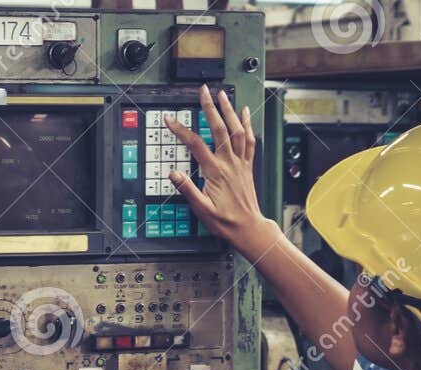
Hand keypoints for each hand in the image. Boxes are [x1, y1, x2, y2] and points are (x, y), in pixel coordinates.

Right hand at [164, 85, 274, 255]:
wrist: (248, 227)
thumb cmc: (224, 221)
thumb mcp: (201, 210)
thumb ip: (187, 190)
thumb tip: (173, 173)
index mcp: (215, 172)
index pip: (195, 145)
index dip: (181, 130)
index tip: (169, 120)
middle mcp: (229, 163)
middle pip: (219, 129)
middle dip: (210, 108)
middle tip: (203, 91)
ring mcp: (240, 162)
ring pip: (236, 130)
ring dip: (229, 111)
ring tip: (222, 95)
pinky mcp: (247, 165)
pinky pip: (250, 140)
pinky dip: (248, 124)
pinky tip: (245, 112)